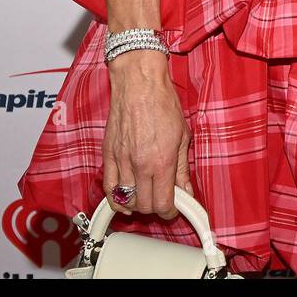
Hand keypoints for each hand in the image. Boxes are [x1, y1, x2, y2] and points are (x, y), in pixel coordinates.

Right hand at [103, 50, 192, 219]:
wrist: (139, 85)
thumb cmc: (162, 103)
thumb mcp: (183, 136)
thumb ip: (182, 168)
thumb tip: (187, 190)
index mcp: (162, 161)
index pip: (163, 202)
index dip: (171, 211)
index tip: (175, 208)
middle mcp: (140, 165)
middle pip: (145, 205)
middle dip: (156, 208)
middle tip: (164, 199)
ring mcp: (122, 162)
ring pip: (127, 201)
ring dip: (138, 204)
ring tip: (147, 196)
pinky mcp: (108, 156)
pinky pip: (109, 189)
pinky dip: (117, 200)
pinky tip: (125, 200)